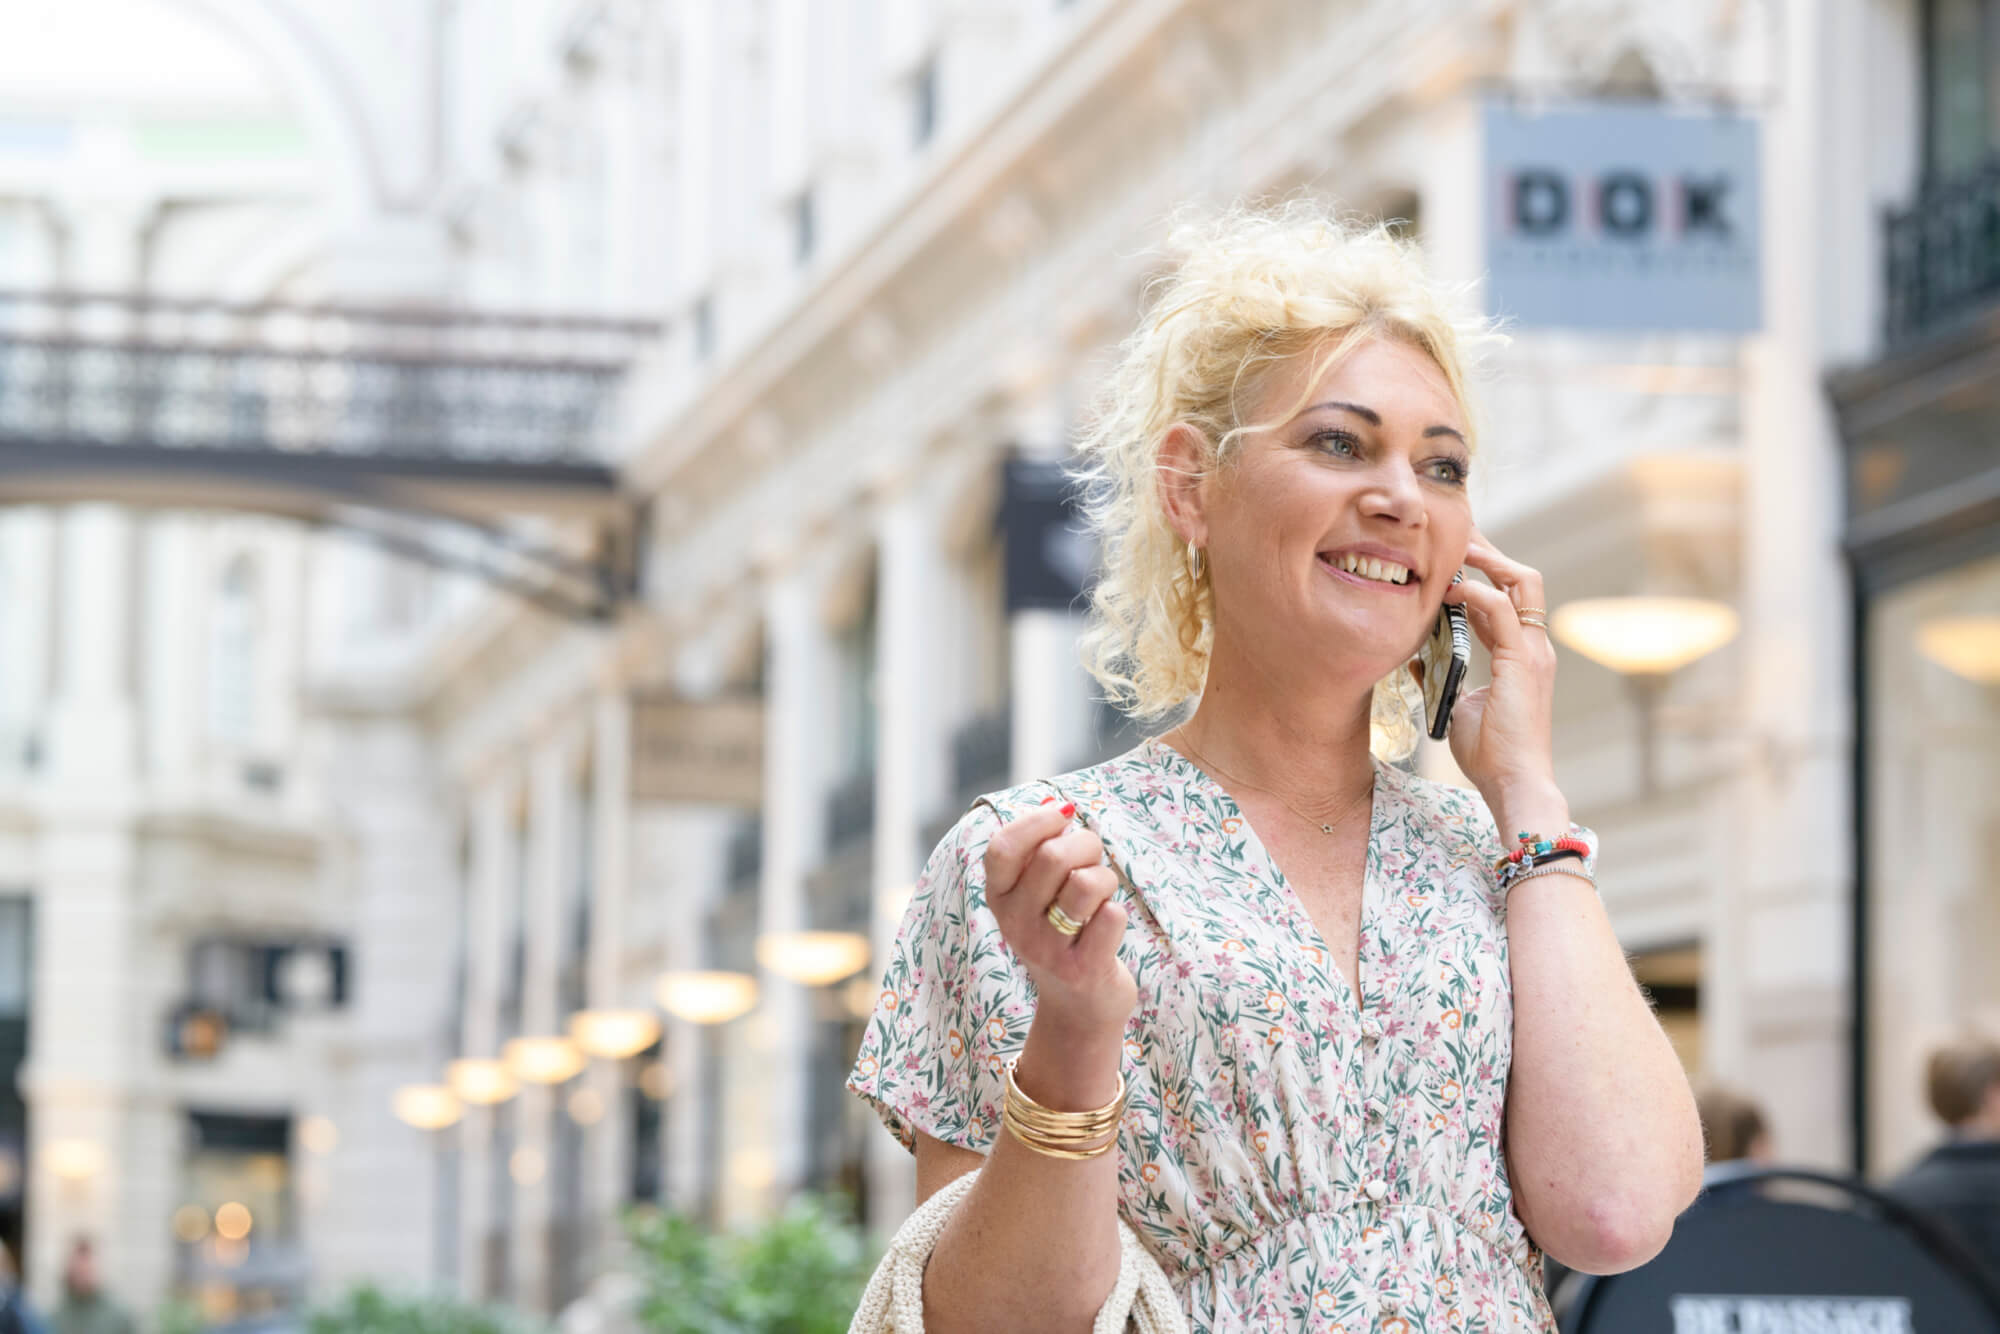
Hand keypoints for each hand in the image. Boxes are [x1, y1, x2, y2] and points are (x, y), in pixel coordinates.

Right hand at [982, 799, 1136, 1040]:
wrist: (1077, 1009)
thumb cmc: (1062, 936)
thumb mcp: (1035, 897)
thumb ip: (1039, 851)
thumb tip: (1057, 805)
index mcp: (998, 898)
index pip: (1003, 847)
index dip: (1036, 822)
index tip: (1063, 815)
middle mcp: (1015, 924)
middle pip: (1053, 856)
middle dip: (1086, 845)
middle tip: (1093, 859)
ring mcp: (1047, 949)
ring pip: (1086, 883)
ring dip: (1104, 878)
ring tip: (1101, 894)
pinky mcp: (1082, 969)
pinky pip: (1111, 915)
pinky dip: (1117, 912)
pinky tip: (1106, 928)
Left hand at [1439, 529, 1559, 804]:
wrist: (1512, 783)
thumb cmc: (1490, 753)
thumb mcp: (1457, 704)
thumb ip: (1443, 676)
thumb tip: (1416, 657)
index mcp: (1519, 654)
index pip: (1505, 597)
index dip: (1480, 572)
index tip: (1449, 554)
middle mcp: (1532, 646)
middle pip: (1519, 578)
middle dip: (1489, 550)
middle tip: (1453, 532)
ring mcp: (1533, 652)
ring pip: (1521, 582)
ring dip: (1487, 558)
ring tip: (1456, 545)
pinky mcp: (1524, 662)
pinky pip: (1505, 611)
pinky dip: (1479, 593)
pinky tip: (1451, 588)